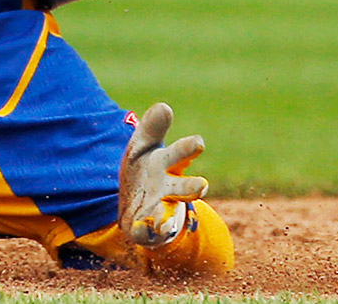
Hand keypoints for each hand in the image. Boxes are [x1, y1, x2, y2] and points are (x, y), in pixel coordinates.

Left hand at [118, 102, 207, 247]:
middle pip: (184, 188)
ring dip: (167, 217)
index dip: (189, 149)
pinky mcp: (145, 228)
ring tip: (164, 220)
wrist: (134, 202)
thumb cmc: (144, 168)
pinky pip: (145, 232)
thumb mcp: (142, 144)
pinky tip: (144, 227)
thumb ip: (151, 127)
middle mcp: (169, 188)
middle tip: (202, 186)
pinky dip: (145, 231)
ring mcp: (159, 209)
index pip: (180, 153)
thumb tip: (165, 106)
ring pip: (167, 213)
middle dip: (193, 187)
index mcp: (168, 163)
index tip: (199, 143)